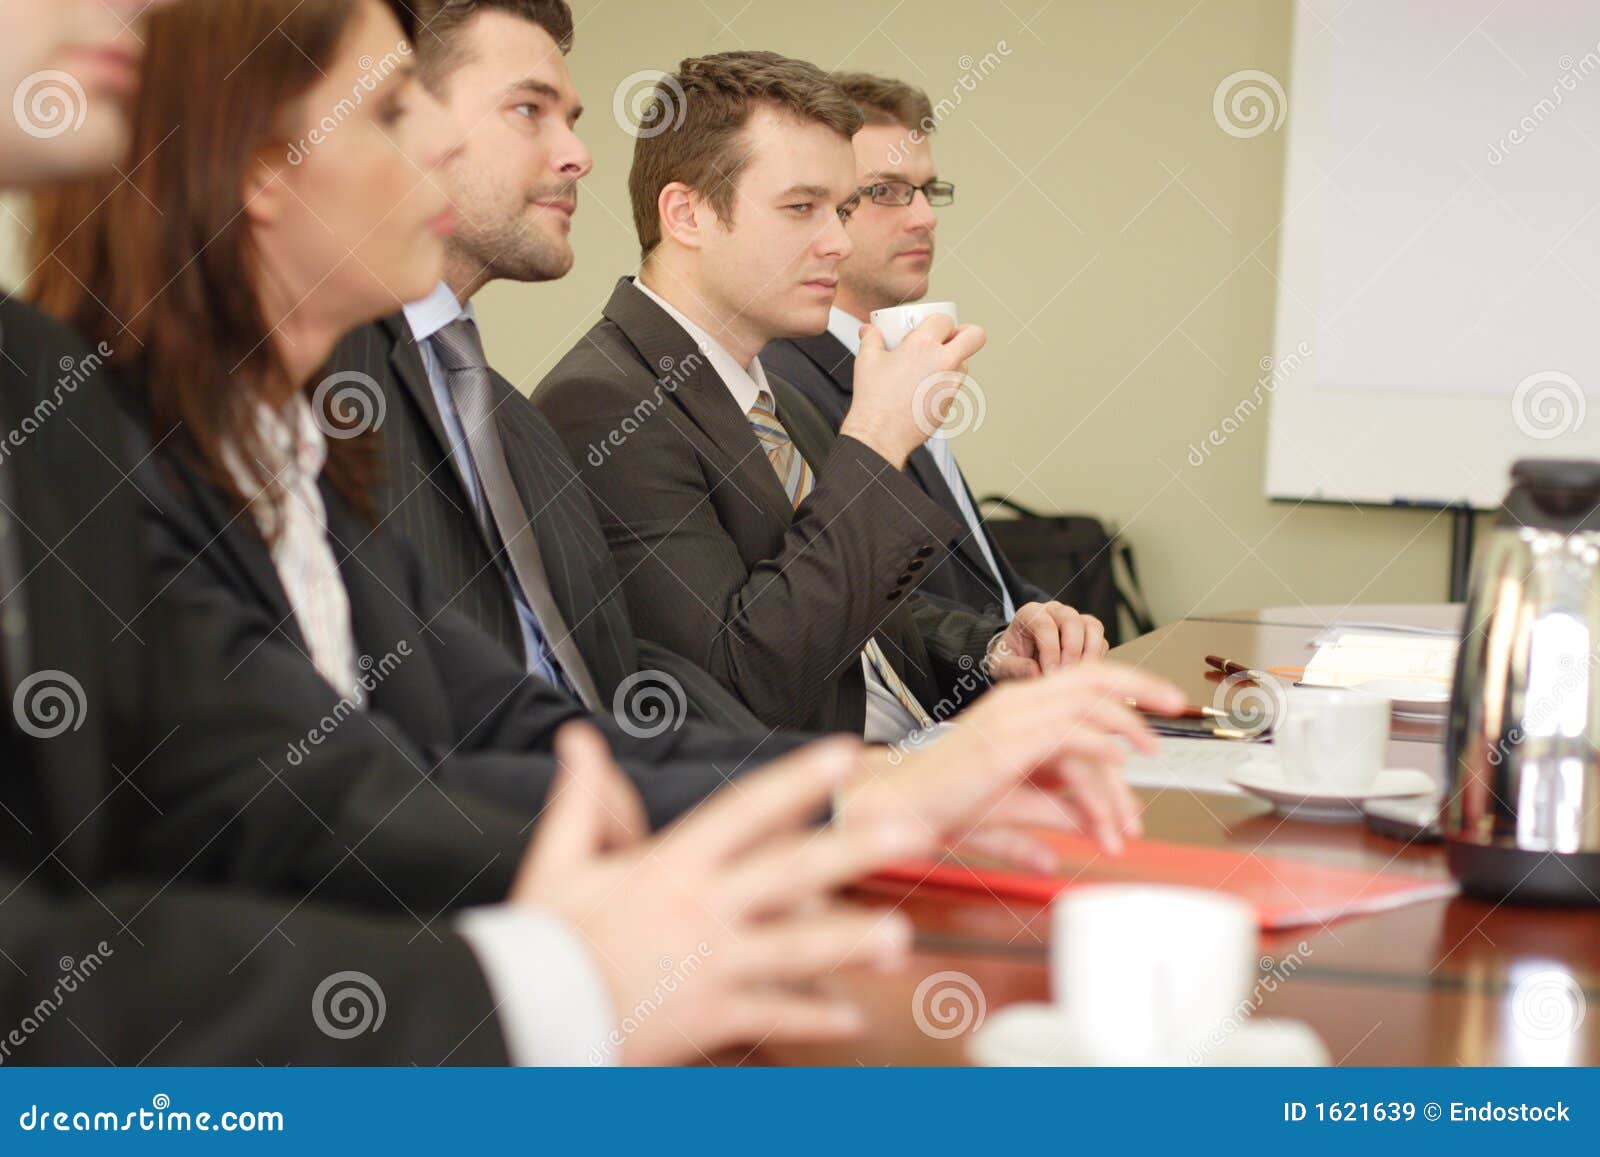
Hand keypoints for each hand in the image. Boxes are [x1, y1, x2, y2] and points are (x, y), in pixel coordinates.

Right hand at [511, 723, 924, 1065]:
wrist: (526, 1015)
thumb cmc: (544, 942)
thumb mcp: (558, 859)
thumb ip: (583, 798)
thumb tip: (579, 742)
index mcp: (671, 865)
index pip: (746, 809)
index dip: (797, 778)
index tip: (843, 752)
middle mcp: (701, 910)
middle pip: (791, 872)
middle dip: (854, 850)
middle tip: (909, 834)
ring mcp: (710, 965)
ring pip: (795, 949)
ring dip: (849, 943)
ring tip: (898, 939)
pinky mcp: (709, 1016)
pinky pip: (770, 1017)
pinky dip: (810, 1020)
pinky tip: (849, 1019)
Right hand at [834, 662, 1184, 862]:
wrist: (903, 805)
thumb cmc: (944, 805)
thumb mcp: (1010, 811)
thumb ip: (1043, 821)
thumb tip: (1066, 844)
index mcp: (1019, 708)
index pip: (1083, 679)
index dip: (1127, 685)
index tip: (1162, 701)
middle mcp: (1018, 703)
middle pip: (1094, 676)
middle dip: (1142, 686)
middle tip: (1177, 702)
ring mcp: (1013, 719)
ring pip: (1088, 705)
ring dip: (1126, 727)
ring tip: (1151, 752)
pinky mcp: (1009, 743)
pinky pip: (1068, 732)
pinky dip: (1099, 742)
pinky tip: (1118, 758)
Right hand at [839, 314, 986, 467]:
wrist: (881, 434)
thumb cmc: (874, 398)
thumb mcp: (867, 360)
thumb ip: (871, 338)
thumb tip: (869, 329)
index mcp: (923, 345)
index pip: (945, 320)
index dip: (939, 322)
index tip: (930, 327)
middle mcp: (944, 362)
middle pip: (975, 336)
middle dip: (966, 332)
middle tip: (950, 338)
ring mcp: (951, 385)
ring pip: (966, 363)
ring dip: (953, 359)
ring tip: (928, 367)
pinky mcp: (950, 403)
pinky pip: (954, 385)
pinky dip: (943, 382)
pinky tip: (922, 389)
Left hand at [987, 602, 1107, 679]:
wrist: (1021, 661)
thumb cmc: (1010, 659)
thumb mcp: (1002, 665)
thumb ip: (1015, 668)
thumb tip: (1036, 673)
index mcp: (1030, 613)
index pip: (1044, 623)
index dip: (1049, 649)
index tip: (1049, 673)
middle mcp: (1055, 611)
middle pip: (1072, 621)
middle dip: (1071, 651)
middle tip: (1066, 675)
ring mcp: (1075, 621)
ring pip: (1092, 627)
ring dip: (1089, 653)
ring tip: (1078, 676)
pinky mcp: (1089, 635)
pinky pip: (1101, 642)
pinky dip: (1096, 659)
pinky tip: (1084, 676)